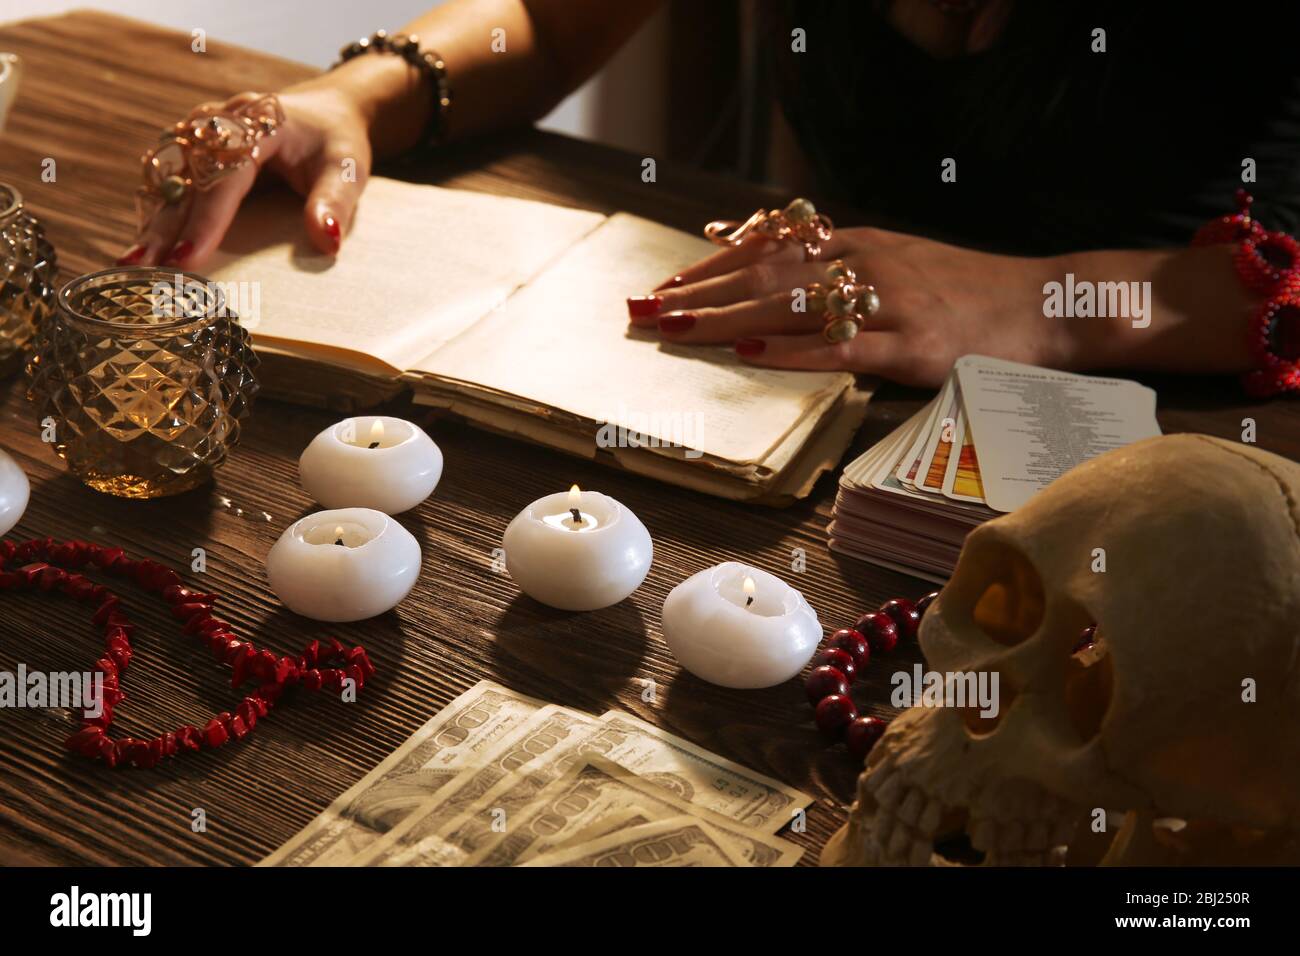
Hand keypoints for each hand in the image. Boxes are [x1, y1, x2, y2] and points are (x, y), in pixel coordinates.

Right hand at [118, 81, 372, 269]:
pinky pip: (167, 181)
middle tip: (138, 268)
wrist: (324, 112)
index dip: (204, 220)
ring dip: (151, 221)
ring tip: (132, 265)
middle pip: (183, 178)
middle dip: (161, 226)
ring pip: (166, 178)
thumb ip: (335, 203)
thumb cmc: (336, 142)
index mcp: (258, 122)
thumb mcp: (348, 169)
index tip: (187, 258)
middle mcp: (219, 122)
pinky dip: (157, 213)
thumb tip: (327, 241)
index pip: (224, 176)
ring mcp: (201, 133)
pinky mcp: (194, 149)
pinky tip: (147, 245)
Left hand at [628, 227, 1254, 387]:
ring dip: (728, 320)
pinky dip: (791, 350)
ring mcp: (890, 304)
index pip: (774, 249)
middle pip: (769, 274)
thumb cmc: (968, 291)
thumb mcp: (902, 262)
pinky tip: (749, 355)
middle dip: (703, 291)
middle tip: (649, 307)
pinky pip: (842, 348)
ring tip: (678, 328)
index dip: (716, 265)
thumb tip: (783, 270)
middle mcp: (868, 265)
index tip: (669, 280)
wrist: (1045, 305)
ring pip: (794, 307)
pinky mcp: (913, 347)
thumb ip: (846, 267)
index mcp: (862, 245)